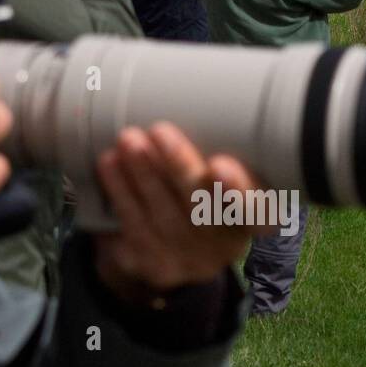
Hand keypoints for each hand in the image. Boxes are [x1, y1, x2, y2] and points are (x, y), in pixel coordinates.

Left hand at [93, 122, 267, 297]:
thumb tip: (199, 99)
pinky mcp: (155, 266)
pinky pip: (134, 227)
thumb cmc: (196, 195)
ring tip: (128, 139)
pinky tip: (110, 164)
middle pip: (202, 208)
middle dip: (179, 167)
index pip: (255, 209)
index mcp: (250, 219)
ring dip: (142, 174)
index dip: (238, 190)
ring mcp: (189, 260)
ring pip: (163, 215)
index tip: (220, 166)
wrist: (165, 250)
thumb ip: (219, 153)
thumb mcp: (217, 180)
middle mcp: (224, 245)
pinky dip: (121, 192)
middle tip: (159, 131)